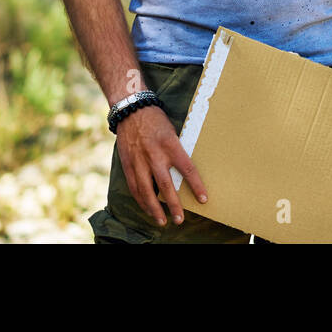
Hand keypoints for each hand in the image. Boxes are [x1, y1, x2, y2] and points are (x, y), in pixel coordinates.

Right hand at [114, 104, 208, 226]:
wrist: (132, 110)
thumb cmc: (156, 120)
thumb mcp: (172, 132)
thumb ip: (177, 151)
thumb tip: (186, 171)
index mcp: (171, 144)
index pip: (187, 169)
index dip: (197, 185)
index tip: (203, 198)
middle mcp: (155, 154)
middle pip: (166, 185)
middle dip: (174, 204)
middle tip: (180, 219)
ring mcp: (139, 161)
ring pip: (147, 191)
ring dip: (155, 208)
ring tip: (162, 221)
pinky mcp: (128, 164)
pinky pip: (134, 187)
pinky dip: (141, 200)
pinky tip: (147, 209)